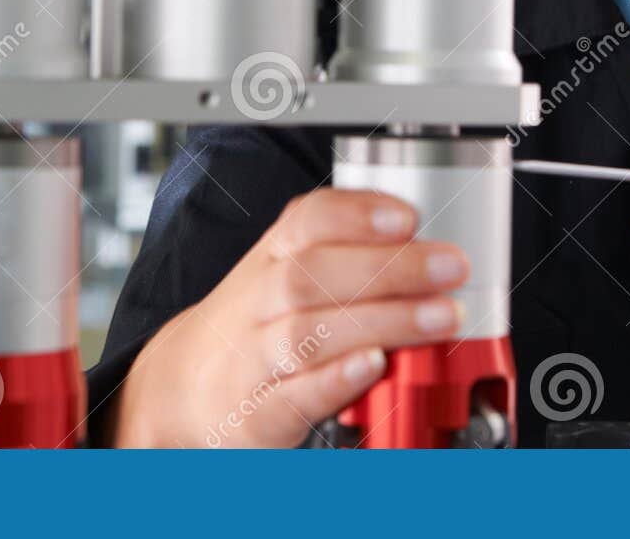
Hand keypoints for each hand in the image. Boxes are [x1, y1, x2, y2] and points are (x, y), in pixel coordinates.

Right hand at [109, 187, 469, 447]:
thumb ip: (345, 253)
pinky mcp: (255, 415)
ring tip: (439, 317)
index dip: (356, 214)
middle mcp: (257, 303)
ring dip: (380, 321)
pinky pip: (292, 396)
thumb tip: (427, 244)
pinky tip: (375, 366)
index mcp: (269, 259)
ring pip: (308, 333)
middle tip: (451, 267)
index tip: (408, 216)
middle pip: (313, 275)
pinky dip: (334, 380)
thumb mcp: (284, 273)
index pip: (305, 222)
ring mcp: (251, 360)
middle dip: (389, 268)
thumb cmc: (254, 326)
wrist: (179, 388)